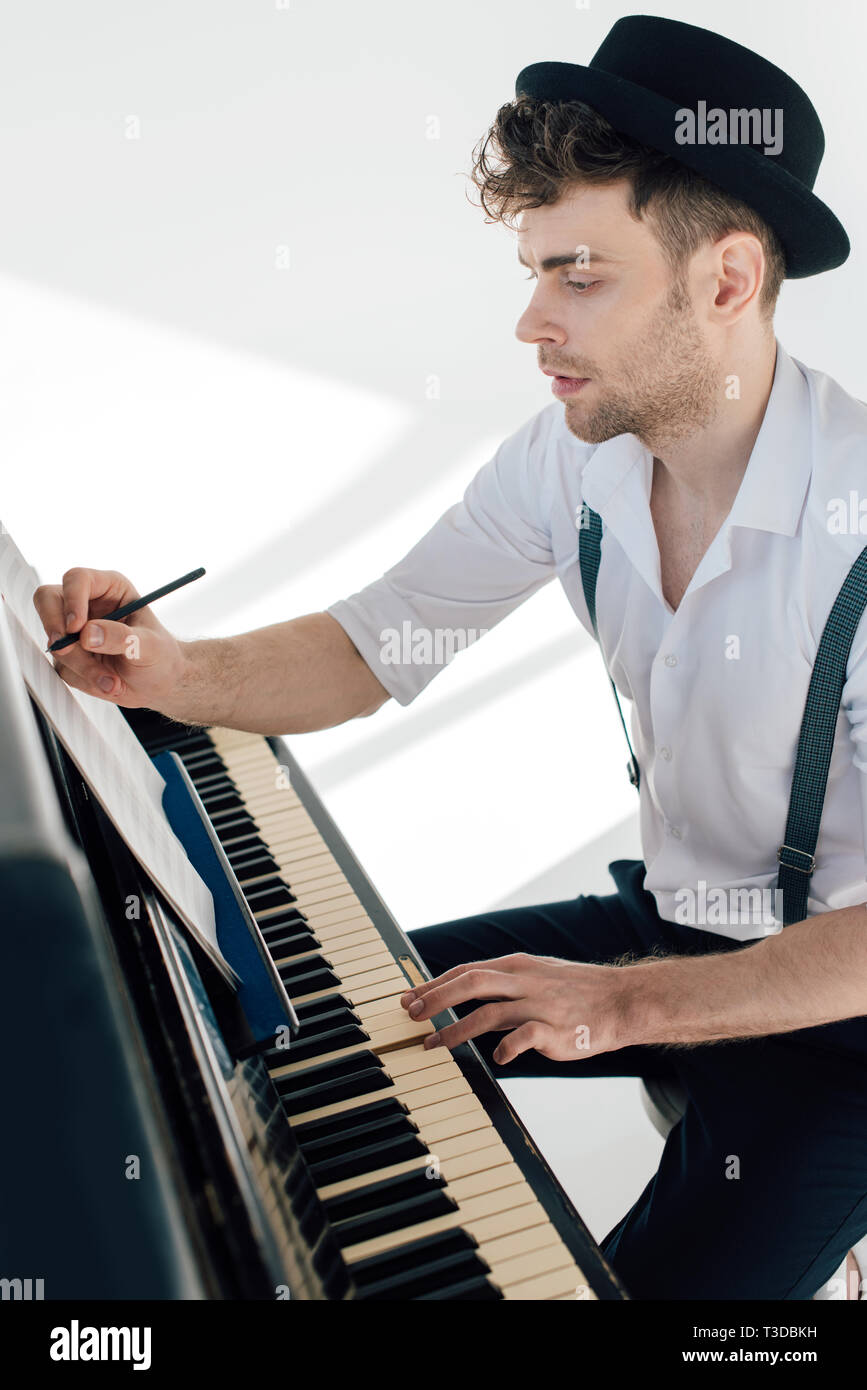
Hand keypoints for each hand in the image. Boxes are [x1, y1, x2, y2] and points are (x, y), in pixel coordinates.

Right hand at [33, 567, 187, 708]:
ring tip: (114, 681)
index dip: (72, 600)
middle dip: (54, 626)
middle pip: (47, 600)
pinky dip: (84, 679)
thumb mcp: (150, 645)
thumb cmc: (160, 655)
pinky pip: (62, 667)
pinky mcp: (69, 655)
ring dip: (81, 665)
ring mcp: (73, 631)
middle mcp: (86, 604)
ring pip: (55, 641)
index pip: (77, 579)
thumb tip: (87, 635)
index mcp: (109, 588)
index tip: (76, 626)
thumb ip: (122, 637)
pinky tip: (109, 683)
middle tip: (66, 649)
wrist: (159, 682)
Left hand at [399, 951, 632, 1064]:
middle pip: (470, 983)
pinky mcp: (553, 1030)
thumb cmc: (577, 991)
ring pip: (487, 1013)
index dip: (435, 983)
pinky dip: (504, 1049)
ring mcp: (538, 1005)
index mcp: (517, 966)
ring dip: (455, 1030)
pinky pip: (521, 1039)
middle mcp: (524, 982)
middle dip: (436, 998)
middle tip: (412, 1014)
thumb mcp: (538, 975)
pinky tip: (496, 1059)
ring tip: (433, 1045)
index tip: (410, 996)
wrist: (621, 1001)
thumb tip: (466, 997)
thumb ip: (504, 986)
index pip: (466, 970)